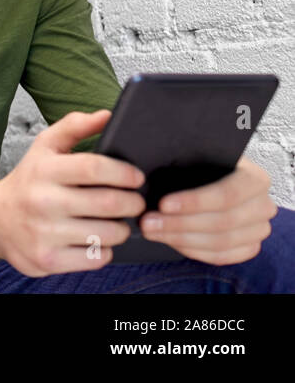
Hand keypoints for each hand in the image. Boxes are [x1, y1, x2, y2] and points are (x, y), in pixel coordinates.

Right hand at [0, 109, 146, 275]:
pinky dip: (105, 250)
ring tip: (116, 221)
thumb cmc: (29, 181)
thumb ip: (74, 126)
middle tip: (135, 201)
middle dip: (133, 202)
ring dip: (121, 228)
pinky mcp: (48, 259)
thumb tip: (107, 115)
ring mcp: (44, 232)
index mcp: (44, 169)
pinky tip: (97, 239)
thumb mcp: (44, 147)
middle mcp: (42, 201)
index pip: (94, 167)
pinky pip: (96, 258)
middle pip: (108, 203)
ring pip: (107, 234)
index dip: (124, 172)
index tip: (136, 177)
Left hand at [139, 155, 276, 264]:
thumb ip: (188, 160)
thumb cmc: (203, 165)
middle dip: (179, 224)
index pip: (227, 195)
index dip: (194, 202)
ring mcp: (258, 229)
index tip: (163, 204)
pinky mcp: (249, 247)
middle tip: (147, 222)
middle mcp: (262, 206)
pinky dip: (192, 251)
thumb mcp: (199, 154)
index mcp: (254, 178)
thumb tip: (157, 169)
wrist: (216, 177)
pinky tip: (169, 241)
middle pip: (222, 222)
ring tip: (151, 231)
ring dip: (180, 239)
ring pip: (220, 243)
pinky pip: (221, 257)